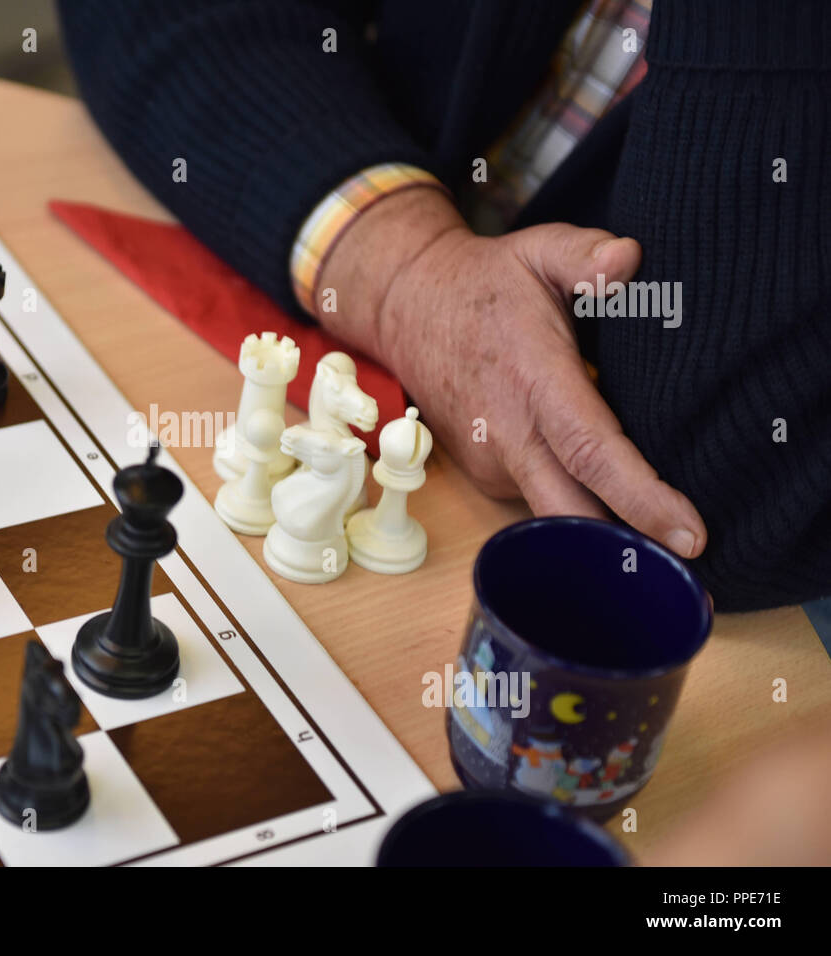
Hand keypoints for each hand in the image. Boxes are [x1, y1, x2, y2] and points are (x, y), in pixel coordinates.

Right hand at [317, 188, 705, 558]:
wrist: (406, 311)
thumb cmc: (484, 284)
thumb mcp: (536, 252)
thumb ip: (584, 254)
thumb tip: (626, 258)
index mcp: (532, 381)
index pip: (591, 450)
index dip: (640, 498)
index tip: (689, 535)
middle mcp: (507, 433)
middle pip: (570, 513)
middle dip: (627, 551)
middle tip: (689, 572)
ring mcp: (491, 461)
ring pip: (557, 512)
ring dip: (603, 523)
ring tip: (655, 527)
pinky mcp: (484, 475)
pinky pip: (540, 498)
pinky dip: (574, 498)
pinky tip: (600, 485)